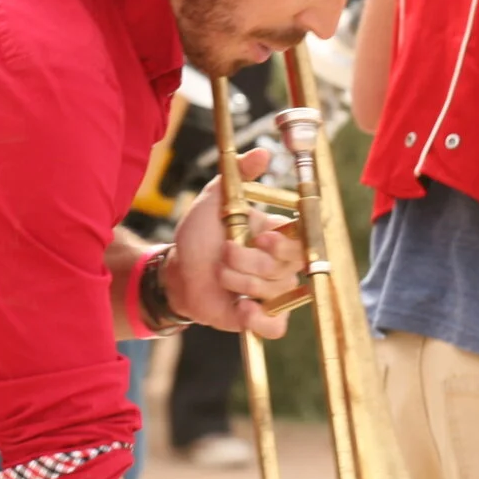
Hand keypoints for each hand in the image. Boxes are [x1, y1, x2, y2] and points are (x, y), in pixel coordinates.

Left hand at [164, 150, 306, 338]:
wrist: (177, 271)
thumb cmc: (199, 234)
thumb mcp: (213, 198)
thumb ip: (238, 174)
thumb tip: (264, 152)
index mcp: (275, 234)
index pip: (301, 239)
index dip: (285, 241)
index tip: (262, 236)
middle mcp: (279, 263)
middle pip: (286, 266)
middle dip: (252, 260)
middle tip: (226, 252)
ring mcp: (271, 291)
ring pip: (275, 291)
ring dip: (241, 281)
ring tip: (220, 273)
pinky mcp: (260, 317)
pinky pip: (276, 326)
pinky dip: (260, 318)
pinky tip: (241, 307)